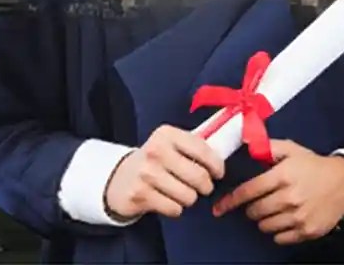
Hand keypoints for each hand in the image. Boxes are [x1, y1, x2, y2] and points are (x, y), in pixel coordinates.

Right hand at [104, 124, 224, 219]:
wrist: (119, 178)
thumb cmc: (155, 160)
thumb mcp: (171, 144)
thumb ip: (195, 146)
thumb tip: (225, 152)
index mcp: (167, 134)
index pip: (203, 149)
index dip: (216, 165)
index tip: (218, 173)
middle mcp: (155, 151)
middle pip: (198, 176)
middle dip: (206, 186)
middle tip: (203, 187)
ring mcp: (146, 174)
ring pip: (188, 196)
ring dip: (190, 198)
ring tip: (183, 193)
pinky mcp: (140, 195)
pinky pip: (174, 209)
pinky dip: (176, 208)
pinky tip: (169, 201)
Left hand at [212, 139, 343, 245]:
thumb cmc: (315, 166)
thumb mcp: (293, 150)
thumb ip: (269, 148)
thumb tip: (246, 145)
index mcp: (283, 176)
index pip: (248, 192)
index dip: (230, 201)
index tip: (219, 208)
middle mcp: (290, 197)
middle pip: (254, 212)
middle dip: (252, 208)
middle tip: (261, 202)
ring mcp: (299, 216)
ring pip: (264, 227)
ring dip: (265, 220)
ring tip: (276, 210)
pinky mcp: (306, 231)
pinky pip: (279, 238)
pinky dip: (278, 231)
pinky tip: (286, 220)